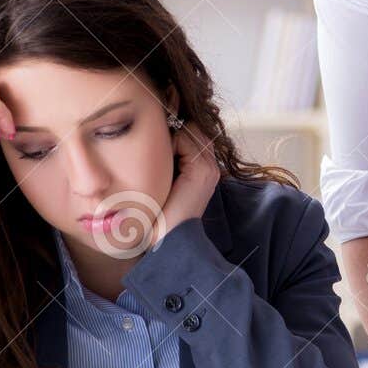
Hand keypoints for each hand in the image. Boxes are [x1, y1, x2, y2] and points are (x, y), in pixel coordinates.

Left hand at [153, 122, 219, 245]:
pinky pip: (184, 138)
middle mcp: (211, 165)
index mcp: (203, 167)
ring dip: (170, 140)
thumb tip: (157, 130)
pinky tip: (162, 167)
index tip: (157, 148)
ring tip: (159, 163)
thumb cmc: (158, 212)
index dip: (173, 134)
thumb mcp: (165, 179)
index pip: (191, 131)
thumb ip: (169, 157)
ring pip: (187, 130)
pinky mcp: (202, 170)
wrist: (165, 239)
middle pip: (191, 128)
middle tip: (156, 155)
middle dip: (172, 134)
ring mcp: (209, 167)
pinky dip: (169, 145)